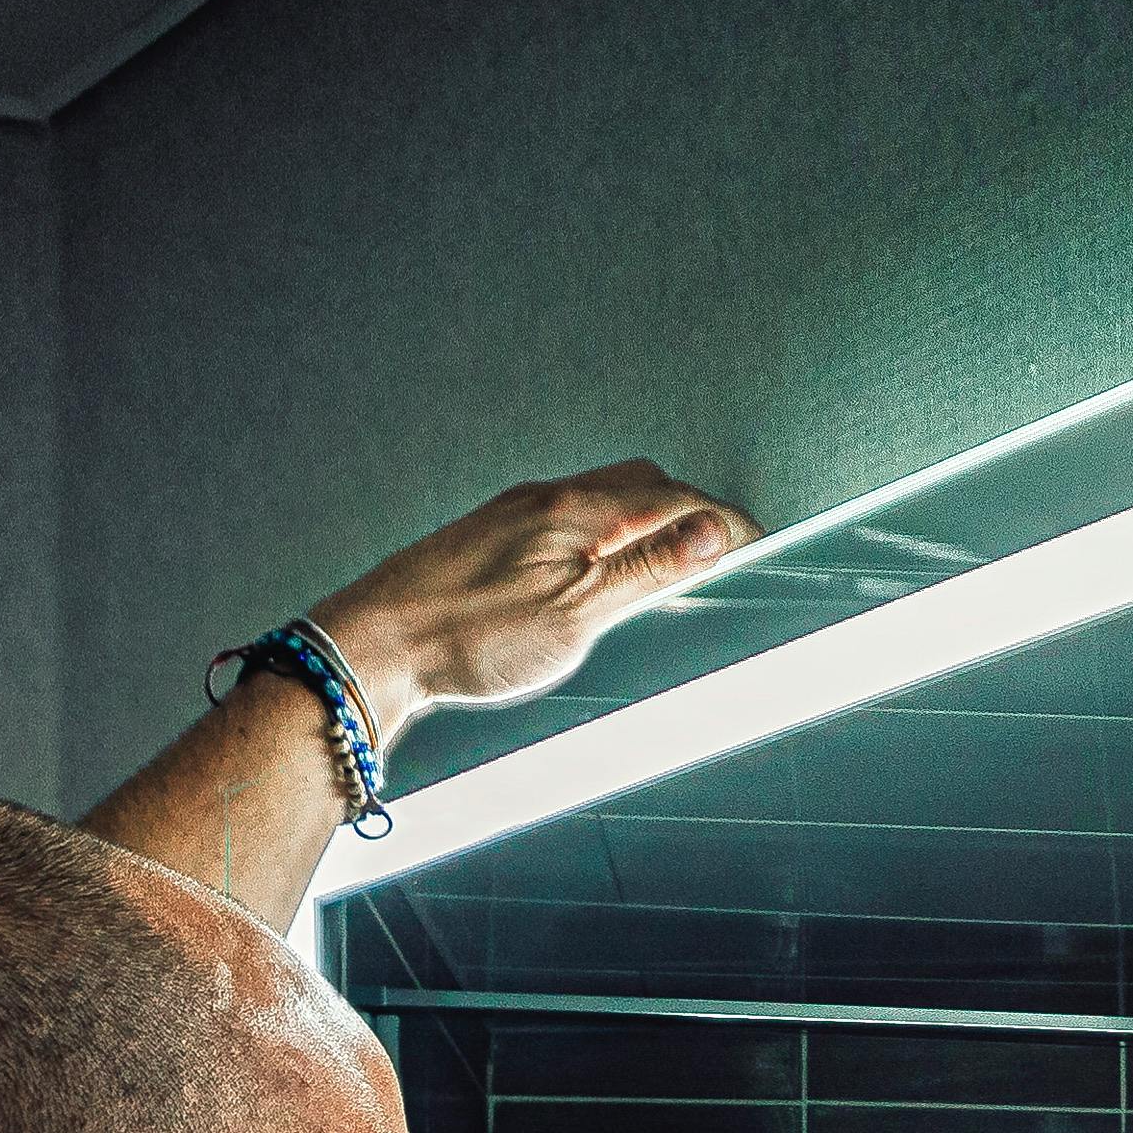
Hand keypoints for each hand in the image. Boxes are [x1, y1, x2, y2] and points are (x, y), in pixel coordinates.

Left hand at [311, 461, 760, 732]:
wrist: (374, 646)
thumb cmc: (469, 636)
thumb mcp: (576, 615)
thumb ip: (646, 570)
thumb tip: (710, 533)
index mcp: (577, 510)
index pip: (675, 497)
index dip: (723, 522)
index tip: (758, 546)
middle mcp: (545, 499)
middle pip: (640, 485)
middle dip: (689, 512)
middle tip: (720, 553)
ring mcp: (514, 516)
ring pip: (600, 503)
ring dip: (643, 523)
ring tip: (668, 564)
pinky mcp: (489, 540)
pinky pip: (565, 523)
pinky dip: (602, 540)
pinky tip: (596, 577)